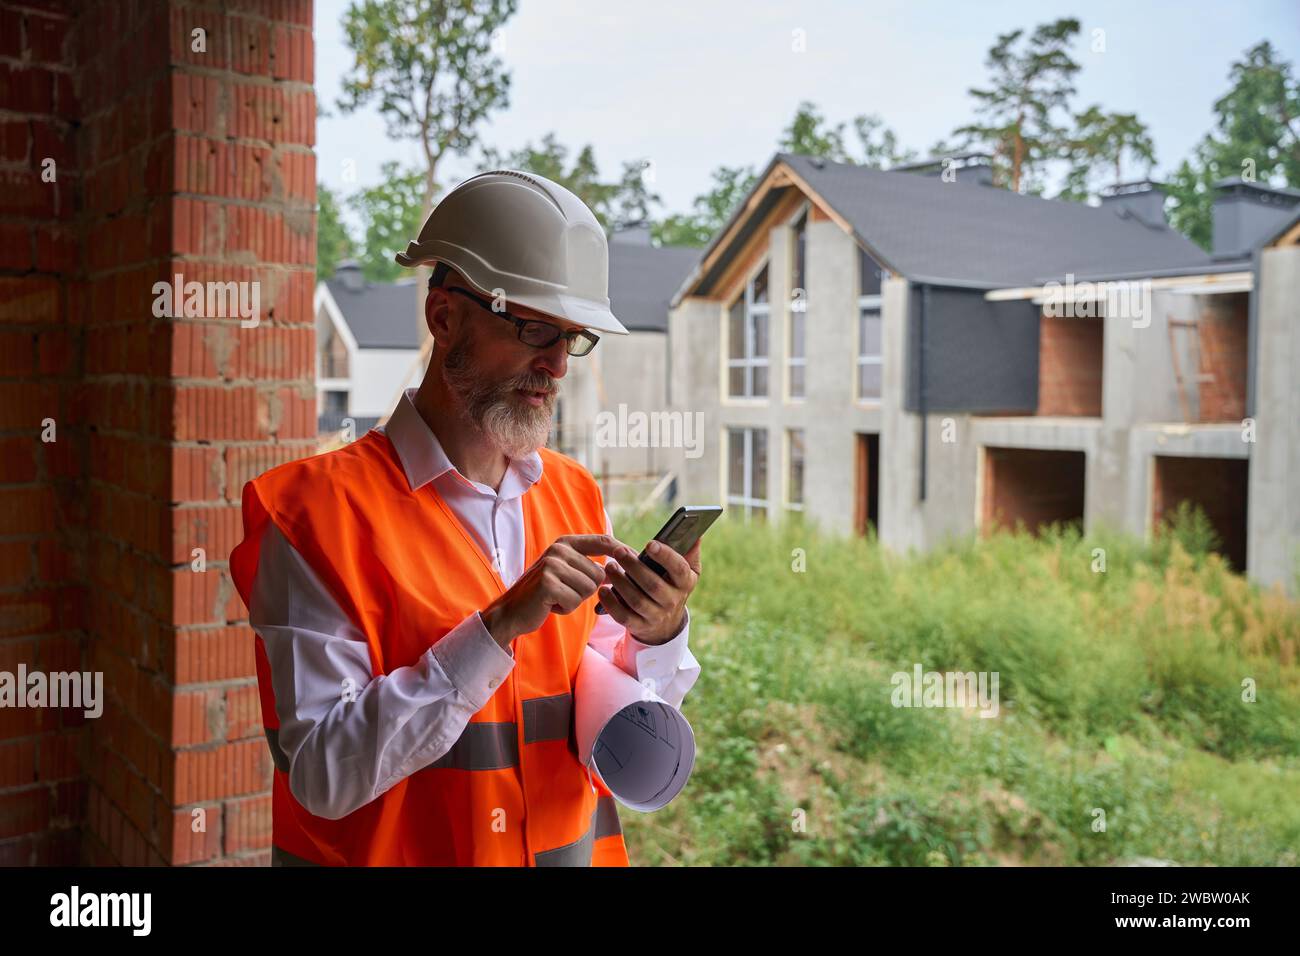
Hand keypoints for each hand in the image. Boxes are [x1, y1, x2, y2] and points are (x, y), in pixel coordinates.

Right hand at [481, 534, 618, 645]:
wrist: (512, 611)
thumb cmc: (543, 594)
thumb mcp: (566, 573)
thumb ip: (589, 566)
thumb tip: (621, 568)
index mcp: (565, 542)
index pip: (602, 540)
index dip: (622, 549)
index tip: (635, 557)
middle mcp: (558, 549)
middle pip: (598, 575)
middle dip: (584, 591)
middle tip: (562, 592)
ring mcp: (551, 564)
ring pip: (588, 589)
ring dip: (574, 600)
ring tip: (555, 597)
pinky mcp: (547, 583)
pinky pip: (574, 600)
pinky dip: (564, 608)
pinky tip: (549, 604)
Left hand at [598, 538, 700, 644]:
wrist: (666, 623)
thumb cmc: (673, 586)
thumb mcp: (686, 572)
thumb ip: (689, 552)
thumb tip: (696, 533)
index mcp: (685, 583)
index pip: (679, 569)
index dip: (665, 556)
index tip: (650, 543)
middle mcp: (672, 601)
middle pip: (653, 585)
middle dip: (634, 567)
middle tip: (619, 551)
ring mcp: (656, 615)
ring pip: (636, 600)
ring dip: (620, 583)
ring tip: (609, 566)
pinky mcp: (639, 626)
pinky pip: (623, 616)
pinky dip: (611, 603)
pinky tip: (603, 589)